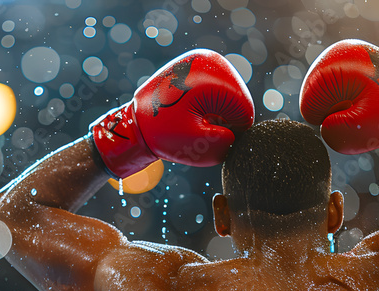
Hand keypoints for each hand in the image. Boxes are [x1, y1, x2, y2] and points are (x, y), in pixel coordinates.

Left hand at [90, 49, 254, 177]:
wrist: (134, 121)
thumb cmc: (162, 133)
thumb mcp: (195, 144)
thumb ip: (225, 142)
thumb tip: (236, 133)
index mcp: (213, 75)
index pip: (244, 110)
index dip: (232, 130)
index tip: (207, 134)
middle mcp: (211, 59)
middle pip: (238, 99)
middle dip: (224, 118)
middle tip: (197, 126)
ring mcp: (204, 58)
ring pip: (229, 94)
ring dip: (217, 111)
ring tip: (193, 117)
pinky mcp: (198, 64)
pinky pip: (218, 88)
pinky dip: (210, 102)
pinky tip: (192, 109)